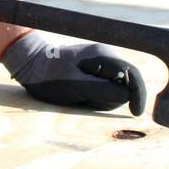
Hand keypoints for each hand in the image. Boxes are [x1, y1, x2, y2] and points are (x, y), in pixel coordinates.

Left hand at [0, 32, 146, 115]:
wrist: (30, 65)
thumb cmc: (49, 76)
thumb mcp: (76, 86)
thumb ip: (103, 90)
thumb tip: (127, 96)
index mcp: (103, 56)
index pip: (133, 75)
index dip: (138, 95)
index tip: (135, 113)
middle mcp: (106, 57)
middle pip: (125, 85)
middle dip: (111, 97)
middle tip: (86, 99)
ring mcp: (101, 64)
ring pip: (115, 90)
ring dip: (101, 98)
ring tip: (79, 95)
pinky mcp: (95, 72)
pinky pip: (104, 89)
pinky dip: (96, 97)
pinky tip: (79, 94)